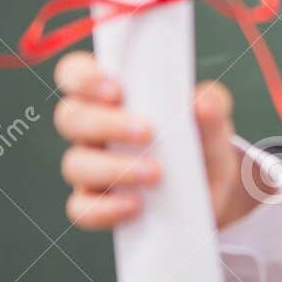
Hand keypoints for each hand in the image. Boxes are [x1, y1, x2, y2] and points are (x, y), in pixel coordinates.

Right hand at [52, 50, 259, 230]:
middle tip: (147, 132)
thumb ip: (211, 105)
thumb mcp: (212, 121)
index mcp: (110, 95)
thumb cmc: (199, 143)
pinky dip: (105, 208)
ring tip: (156, 173)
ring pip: (74, 164)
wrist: (210, 192)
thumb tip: (201, 105)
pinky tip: (135, 205)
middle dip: (104, 123)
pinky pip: (81, 209)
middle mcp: (91, 128)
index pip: (74, 72)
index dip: (83, 77)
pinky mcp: (94, 203)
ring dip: (112, 168)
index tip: (115, 89)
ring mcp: (89, 167)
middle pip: (70, 117)